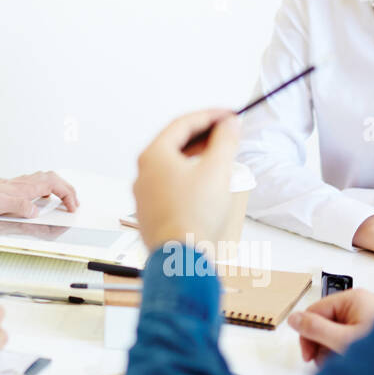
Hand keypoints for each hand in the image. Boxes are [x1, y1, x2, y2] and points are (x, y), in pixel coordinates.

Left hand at [0, 171, 79, 217]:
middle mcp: (23, 183)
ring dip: (60, 188)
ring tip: (66, 200)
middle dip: (68, 190)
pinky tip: (45, 198)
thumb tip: (36, 211)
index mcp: (23, 187)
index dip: (67, 195)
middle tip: (75, 203)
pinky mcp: (13, 187)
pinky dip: (48, 189)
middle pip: (54, 179)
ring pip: (47, 179)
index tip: (72, 207)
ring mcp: (19, 184)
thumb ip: (18, 205)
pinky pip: (37, 184)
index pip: (53, 185)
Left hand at [132, 109, 240, 249]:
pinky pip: (170, 187)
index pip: (182, 124)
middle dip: (204, 137)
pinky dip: (189, 179)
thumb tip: (230, 125)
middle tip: (227, 134)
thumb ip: (225, 141)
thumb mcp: (217, 170)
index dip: (210, 116)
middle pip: (175, 144)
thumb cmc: (194, 216)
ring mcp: (145, 194)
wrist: (181, 258)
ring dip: (198, 158)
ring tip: (221, 159)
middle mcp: (143, 173)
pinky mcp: (151, 213)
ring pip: (172, 167)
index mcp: (153, 156)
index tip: (229, 115)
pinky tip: (206, 186)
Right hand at [287, 288, 373, 364]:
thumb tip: (295, 319)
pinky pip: (353, 337)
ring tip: (345, 364)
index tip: (307, 353)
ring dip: (335, 350)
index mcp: (353, 298)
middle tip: (327, 362)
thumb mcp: (343, 339)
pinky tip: (354, 362)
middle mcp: (362, 303)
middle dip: (322, 344)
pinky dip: (348, 350)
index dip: (306, 333)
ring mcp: (371, 316)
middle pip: (326, 322)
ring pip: (339, 332)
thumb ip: (314, 328)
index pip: (314, 310)